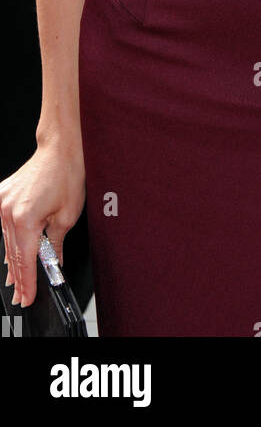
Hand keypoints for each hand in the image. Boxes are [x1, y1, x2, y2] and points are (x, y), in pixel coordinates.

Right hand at [0, 140, 85, 307]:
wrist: (59, 148)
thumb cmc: (66, 175)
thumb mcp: (68, 215)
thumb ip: (56, 244)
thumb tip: (54, 263)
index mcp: (25, 219)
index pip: (26, 261)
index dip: (28, 283)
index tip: (27, 298)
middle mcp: (8, 212)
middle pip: (13, 254)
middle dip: (19, 278)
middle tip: (21, 297)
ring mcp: (2, 203)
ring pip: (7, 242)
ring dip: (13, 262)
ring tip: (17, 282)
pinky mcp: (2, 196)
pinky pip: (4, 227)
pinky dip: (10, 242)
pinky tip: (12, 255)